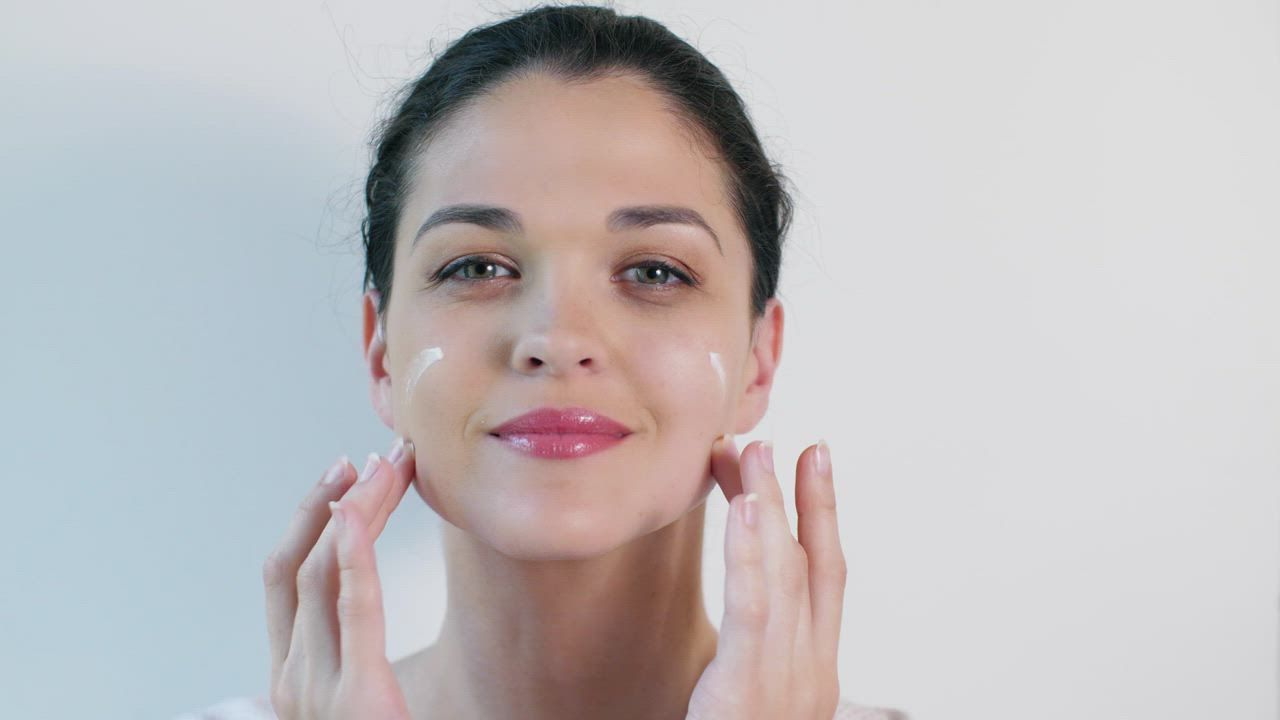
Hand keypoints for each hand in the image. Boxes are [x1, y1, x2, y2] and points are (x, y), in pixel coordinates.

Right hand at [262, 437, 417, 718]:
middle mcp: (290, 676)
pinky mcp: (358, 697)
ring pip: (326, 572)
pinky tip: (359, 511)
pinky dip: (354, 554)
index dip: (307, 521)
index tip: (343, 479)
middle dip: (336, 500)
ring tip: (392, 466)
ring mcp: (316, 688)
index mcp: (287, 676)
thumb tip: (337, 621)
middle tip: (376, 455)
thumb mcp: (352, 701)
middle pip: (304, 563)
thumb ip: (342, 658)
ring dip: (360, 509)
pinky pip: (353, 612)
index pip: (287, 578)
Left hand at [687, 436, 845, 719]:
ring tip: (755, 450)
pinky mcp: (745, 691)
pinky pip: (751, 610)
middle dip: (796, 496)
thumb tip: (746, 610)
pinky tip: (746, 506)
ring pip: (784, 574)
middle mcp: (811, 674)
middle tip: (773, 440)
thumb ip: (752, 659)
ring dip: (772, 504)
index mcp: (815, 673)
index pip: (825, 578)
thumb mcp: (747, 699)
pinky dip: (750, 553)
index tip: (812, 457)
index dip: (822, 513)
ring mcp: (786, 683)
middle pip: (808, 565)